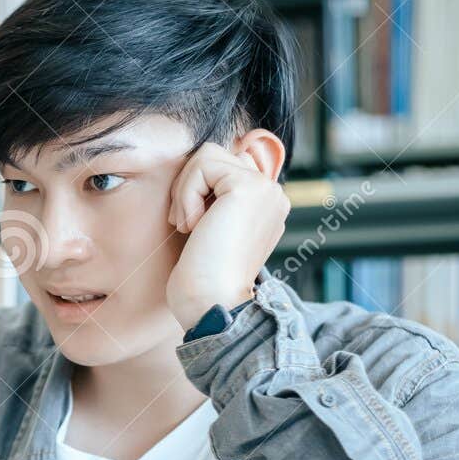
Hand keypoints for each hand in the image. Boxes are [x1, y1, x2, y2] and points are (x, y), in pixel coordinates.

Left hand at [164, 142, 290, 330]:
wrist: (212, 304)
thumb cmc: (202, 278)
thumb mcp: (211, 229)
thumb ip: (215, 198)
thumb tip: (200, 163)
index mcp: (266, 204)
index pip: (223, 167)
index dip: (197, 189)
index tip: (192, 226)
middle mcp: (272, 194)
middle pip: (215, 156)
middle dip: (188, 187)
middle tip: (186, 226)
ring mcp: (265, 189)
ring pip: (207, 155)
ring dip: (185, 190)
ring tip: (190, 226)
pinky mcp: (247, 187)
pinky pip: (202, 165)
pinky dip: (186, 195)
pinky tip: (194, 227)